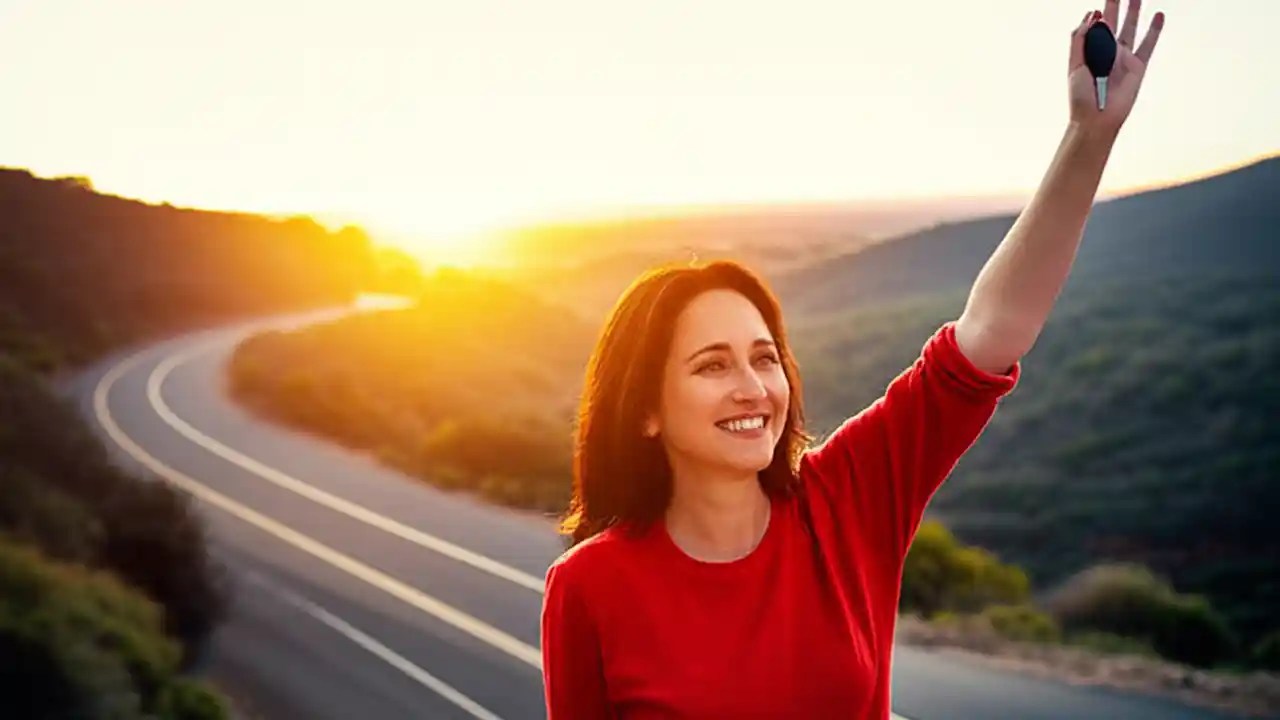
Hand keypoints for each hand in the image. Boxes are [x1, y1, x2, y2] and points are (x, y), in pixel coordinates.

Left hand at [1068, 0, 1164, 132]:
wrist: (1096, 118)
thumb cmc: (1081, 97)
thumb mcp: (1075, 66)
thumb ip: (1081, 40)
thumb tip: (1091, 16)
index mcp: (1090, 52)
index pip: (1092, 28)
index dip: (1093, 17)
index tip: (1094, 10)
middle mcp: (1107, 53)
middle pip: (1112, 22)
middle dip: (1114, 5)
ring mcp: (1123, 58)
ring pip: (1130, 28)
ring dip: (1133, 11)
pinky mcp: (1137, 66)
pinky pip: (1148, 44)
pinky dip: (1154, 30)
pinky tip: (1158, 16)